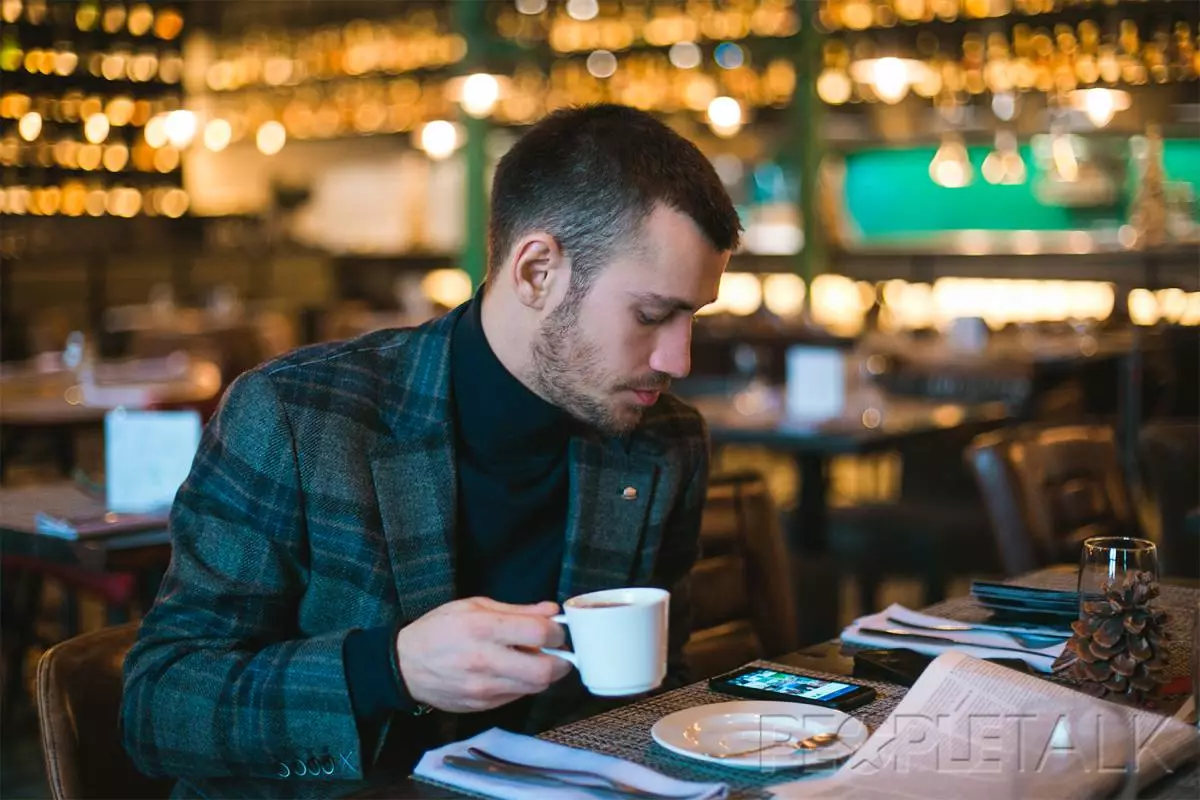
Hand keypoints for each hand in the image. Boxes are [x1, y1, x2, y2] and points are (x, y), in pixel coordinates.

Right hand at [394, 597, 572, 712]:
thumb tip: (551, 611)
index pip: (539, 633)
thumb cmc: (438, 629)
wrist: (404, 665)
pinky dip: (524, 684)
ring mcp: (483, 688)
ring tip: (535, 659)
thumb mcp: (474, 606)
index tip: (556, 629)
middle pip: (545, 670)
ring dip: (544, 674)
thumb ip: (517, 610)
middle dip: (561, 660)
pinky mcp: (481, 706)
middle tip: (557, 651)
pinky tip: (513, 671)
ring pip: (535, 687)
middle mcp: (484, 660)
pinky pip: (517, 696)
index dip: (557, 631)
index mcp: (483, 628)